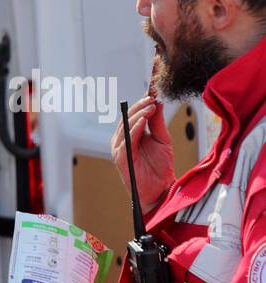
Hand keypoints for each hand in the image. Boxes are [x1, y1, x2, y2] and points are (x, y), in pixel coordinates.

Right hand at [111, 95, 173, 213]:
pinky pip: (126, 140)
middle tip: (151, 97)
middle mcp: (122, 141)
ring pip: (125, 127)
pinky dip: (134, 129)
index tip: (153, 93)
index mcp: (130, 135)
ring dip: (138, 115)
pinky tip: (144, 121)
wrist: (160, 189)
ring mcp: (119, 150)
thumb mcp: (162, 139)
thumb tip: (157, 103)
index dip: (141, 103)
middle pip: (126, 119)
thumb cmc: (160, 167)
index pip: (133, 115)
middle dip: (139, 106)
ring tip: (151, 106)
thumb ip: (157, 123)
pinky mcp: (121, 159)